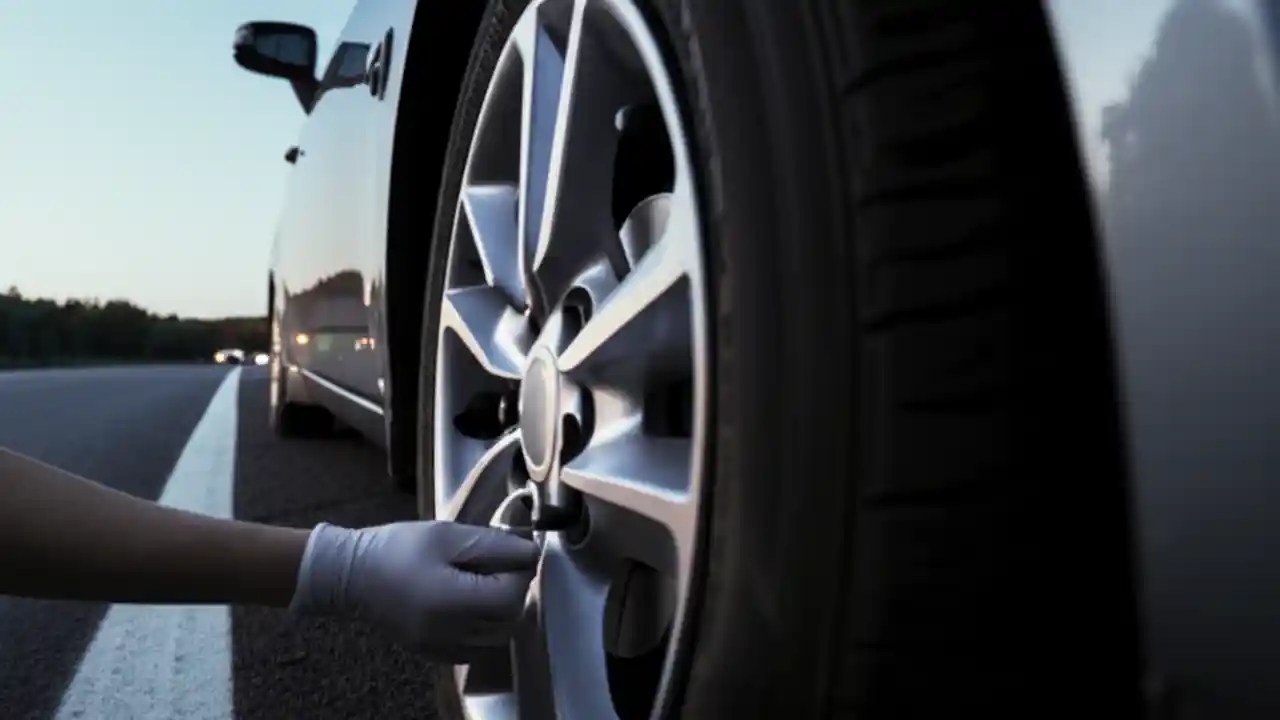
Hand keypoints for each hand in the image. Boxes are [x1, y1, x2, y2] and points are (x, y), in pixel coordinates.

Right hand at [288, 520, 539, 660]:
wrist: (351, 575)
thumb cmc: (399, 548)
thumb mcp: (447, 535)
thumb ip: (494, 545)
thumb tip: (531, 552)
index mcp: (452, 601)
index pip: (511, 596)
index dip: (520, 572)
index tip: (513, 551)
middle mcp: (450, 633)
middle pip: (509, 619)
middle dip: (513, 589)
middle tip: (498, 564)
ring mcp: (442, 648)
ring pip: (497, 636)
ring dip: (501, 610)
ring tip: (483, 583)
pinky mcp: (435, 654)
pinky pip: (477, 648)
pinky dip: (484, 628)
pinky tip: (469, 604)